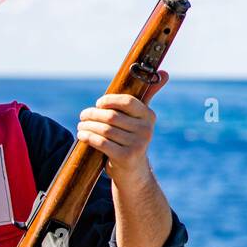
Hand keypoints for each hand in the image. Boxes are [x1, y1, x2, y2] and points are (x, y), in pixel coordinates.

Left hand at [76, 70, 167, 191]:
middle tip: (82, 116)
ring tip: (80, 126)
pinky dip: (88, 137)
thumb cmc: (132, 139)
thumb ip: (149, 95)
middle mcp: (146, 130)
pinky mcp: (126, 157)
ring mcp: (138, 144)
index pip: (127, 102)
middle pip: (112, 116)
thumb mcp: (140, 118)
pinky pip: (102, 143)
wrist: (133, 173)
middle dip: (93, 115)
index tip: (99, 104)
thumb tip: (165, 73)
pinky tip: (82, 135)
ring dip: (87, 126)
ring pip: (105, 130)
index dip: (109, 101)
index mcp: (149, 116)